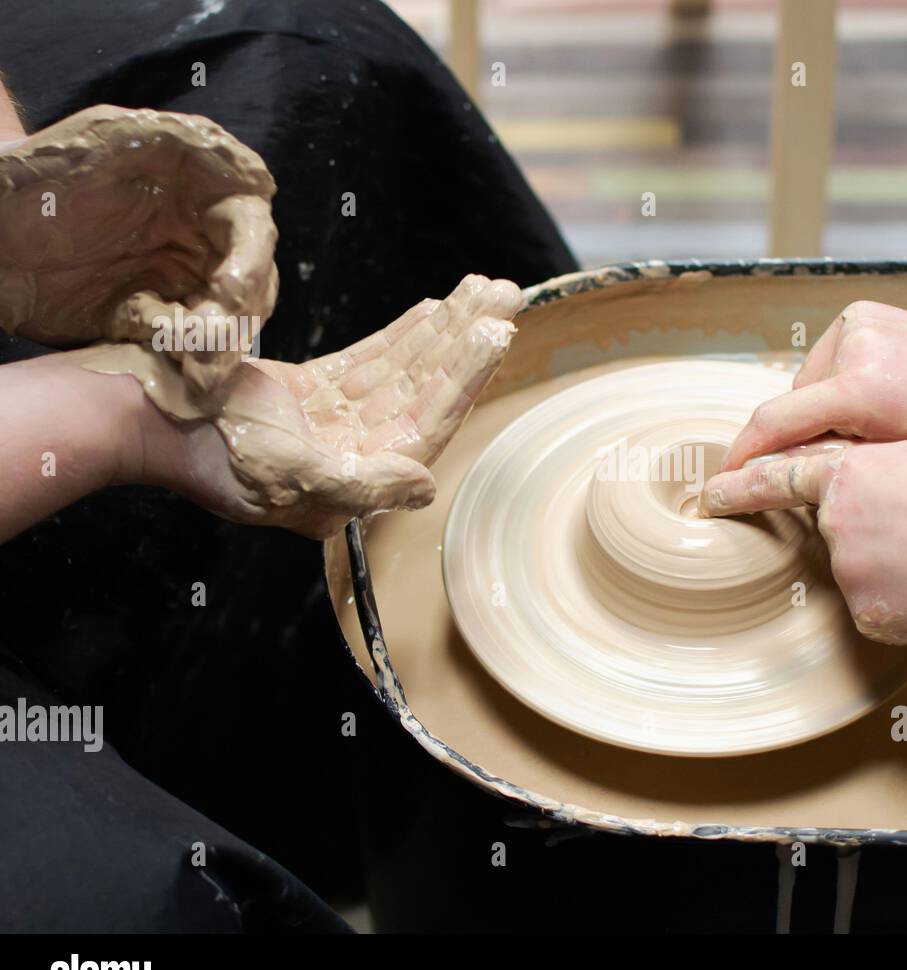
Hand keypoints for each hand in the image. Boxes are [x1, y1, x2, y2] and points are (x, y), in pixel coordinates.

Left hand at [0, 105, 276, 392]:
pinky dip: (184, 361)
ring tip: (194, 368)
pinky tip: (159, 357)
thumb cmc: (33, 174)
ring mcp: (185, 281)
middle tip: (208, 346)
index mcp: (203, 189)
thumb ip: (172, 142)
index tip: (228, 293)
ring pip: (229, 322)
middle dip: (235, 317)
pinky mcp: (158, 320)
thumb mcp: (98, 139)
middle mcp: (204, 237)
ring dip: (217, 347)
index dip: (249, 262)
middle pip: (253, 283)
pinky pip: (188, 348)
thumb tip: (257, 175)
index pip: (253, 228)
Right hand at [116, 275, 522, 538]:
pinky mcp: (308, 394)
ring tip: (485, 289)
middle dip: (466, 343)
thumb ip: (361, 483)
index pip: (424, 425)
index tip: (496, 332)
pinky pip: (369, 361)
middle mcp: (350, 456)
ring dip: (443, 331)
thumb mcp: (286, 475)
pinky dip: (402, 336)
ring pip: (402, 371)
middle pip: (424, 392)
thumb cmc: (207, 452)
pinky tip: (434, 311)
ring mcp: (330, 423)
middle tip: (508, 295)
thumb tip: (426, 483)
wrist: (139, 417)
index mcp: (351, 484)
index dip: (463, 379)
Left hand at [701, 437, 906, 643]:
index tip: (710, 495)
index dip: (740, 487)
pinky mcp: (868, 613)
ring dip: (892, 567)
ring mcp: (850, 569)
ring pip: (858, 570)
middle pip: (834, 530)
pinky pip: (875, 606)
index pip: (778, 477)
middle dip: (870, 533)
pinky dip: (904, 600)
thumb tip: (839, 498)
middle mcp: (838, 519)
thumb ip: (869, 474)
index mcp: (852, 469)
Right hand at [721, 301, 906, 471]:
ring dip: (819, 410)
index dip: (742, 457)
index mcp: (864, 391)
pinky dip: (835, 385)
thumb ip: (829, 465)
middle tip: (831, 461)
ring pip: (808, 385)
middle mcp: (854, 346)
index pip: (775, 423)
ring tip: (870, 425)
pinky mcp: (862, 312)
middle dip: (797, 436)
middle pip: (791, 405)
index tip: (720, 482)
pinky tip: (876, 397)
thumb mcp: (897, 464)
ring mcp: (858, 322)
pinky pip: (826, 362)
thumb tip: (769, 474)